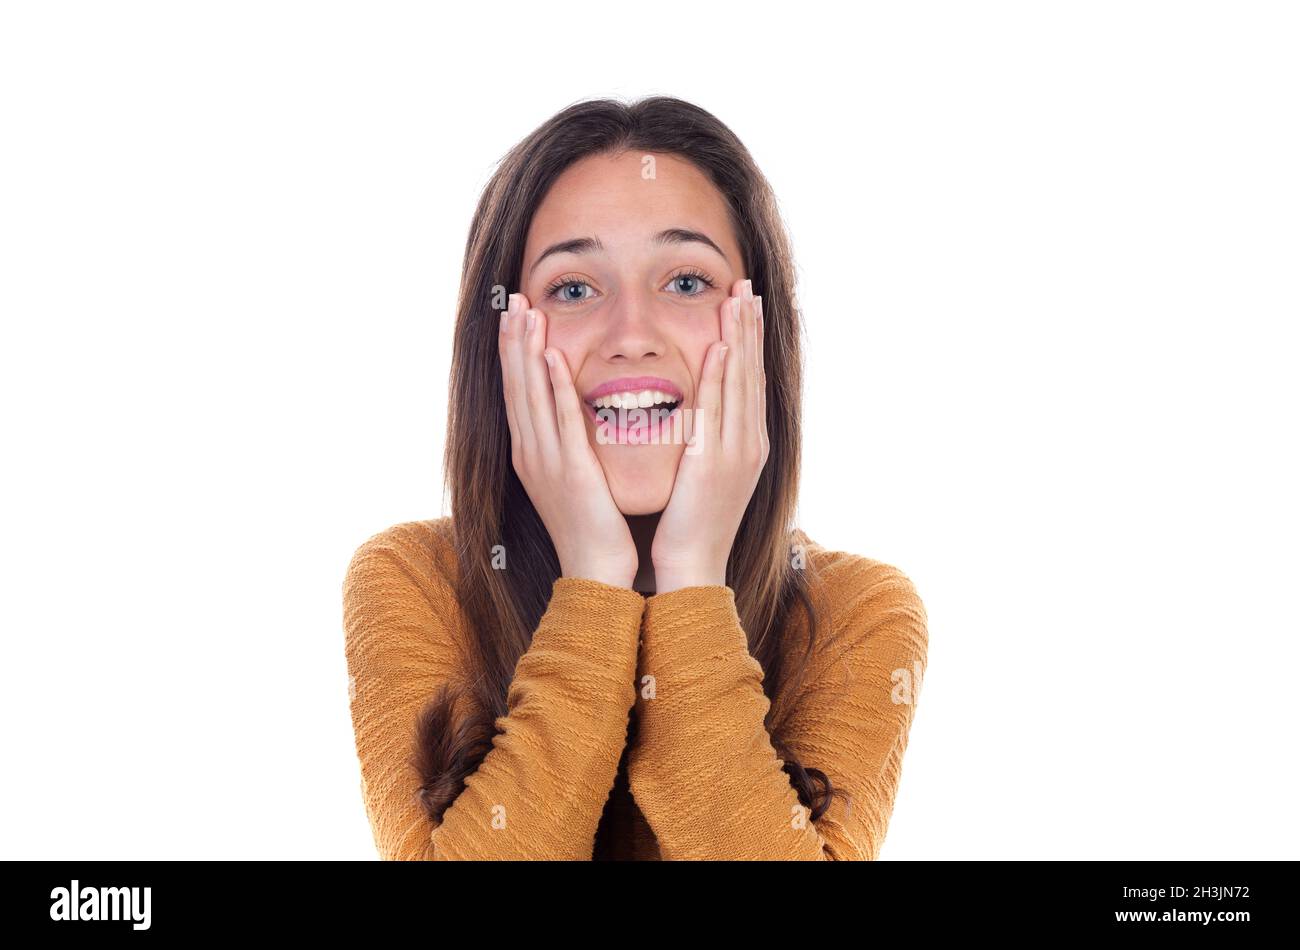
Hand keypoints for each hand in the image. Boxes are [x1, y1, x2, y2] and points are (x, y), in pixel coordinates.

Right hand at [499, 292, 637, 587]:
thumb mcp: (575, 477)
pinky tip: (551, 358)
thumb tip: (574, 415)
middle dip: (513, 342)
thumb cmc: (591, 526)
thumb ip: (570, 444)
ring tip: (525, 314)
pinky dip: (553, 388)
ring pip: (531, 396)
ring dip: (526, 352)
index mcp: (532, 454)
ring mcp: (547, 462)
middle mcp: (531, 453)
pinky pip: (560, 422)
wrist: (596, 570)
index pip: (517, 393)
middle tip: (512, 300)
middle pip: (516, 386)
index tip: (513, 317)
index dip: (512, 353)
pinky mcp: (570, 472)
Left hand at [650, 279, 767, 592]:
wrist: (692, 565)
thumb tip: (699, 415)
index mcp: (746, 444)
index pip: (749, 380)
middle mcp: (749, 442)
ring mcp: (737, 452)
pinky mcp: (715, 463)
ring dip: (739, 339)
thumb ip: (706, 440)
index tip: (745, 305)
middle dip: (750, 328)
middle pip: (751, 373)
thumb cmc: (691, 524)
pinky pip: (718, 411)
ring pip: (740, 383)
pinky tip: (719, 347)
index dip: (749, 341)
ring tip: (737, 299)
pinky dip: (720, 377)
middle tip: (746, 286)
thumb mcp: (704, 473)